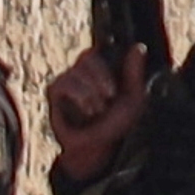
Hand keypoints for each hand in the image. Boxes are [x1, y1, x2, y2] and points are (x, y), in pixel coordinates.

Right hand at [44, 46, 153, 184]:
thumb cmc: (116, 123)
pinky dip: (78, 96)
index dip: (109, 64)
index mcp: (103, 68)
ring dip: (91, 93)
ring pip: (77, 71)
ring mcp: (68, 79)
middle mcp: (83, 70)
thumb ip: (134, 72)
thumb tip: (139, 46)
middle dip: (101, 77)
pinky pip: (63, 83)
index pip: (102, 50)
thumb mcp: (133, 98)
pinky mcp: (54, 91)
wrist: (98, 147)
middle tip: (110, 97)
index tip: (116, 87)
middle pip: (88, 56)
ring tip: (98, 110)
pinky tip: (87, 111)